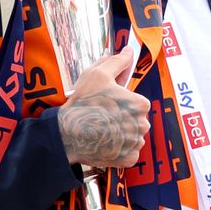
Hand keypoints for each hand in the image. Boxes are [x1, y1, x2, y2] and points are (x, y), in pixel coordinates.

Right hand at [58, 47, 148, 168]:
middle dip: (121, 118)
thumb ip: (117, 62)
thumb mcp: (98, 74)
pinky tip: (104, 142)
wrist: (67, 134)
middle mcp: (143, 125)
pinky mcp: (129, 159)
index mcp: (140, 104)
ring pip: (132, 136)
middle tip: (102, 117)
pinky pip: (127, 152)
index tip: (107, 104)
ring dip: (120, 133)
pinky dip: (118, 149)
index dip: (120, 102)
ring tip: (101, 130)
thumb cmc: (83, 103)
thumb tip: (129, 50)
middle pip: (135, 119)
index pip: (136, 102)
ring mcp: (136, 144)